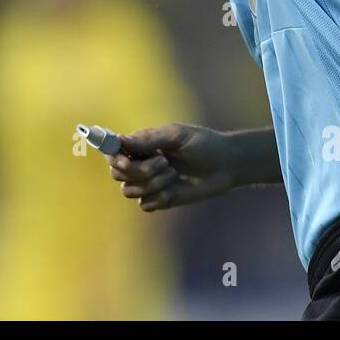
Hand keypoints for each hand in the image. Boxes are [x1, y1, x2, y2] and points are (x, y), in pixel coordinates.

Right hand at [106, 122, 237, 211]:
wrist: (225, 164)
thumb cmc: (202, 143)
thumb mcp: (175, 135)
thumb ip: (147, 139)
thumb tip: (119, 139)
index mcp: (141, 145)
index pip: (113, 152)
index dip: (113, 157)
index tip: (125, 159)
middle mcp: (141, 163)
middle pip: (117, 173)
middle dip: (138, 170)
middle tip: (164, 162)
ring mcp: (149, 183)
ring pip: (129, 190)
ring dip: (151, 183)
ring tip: (173, 173)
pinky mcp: (160, 200)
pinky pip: (145, 204)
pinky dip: (158, 197)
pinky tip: (174, 190)